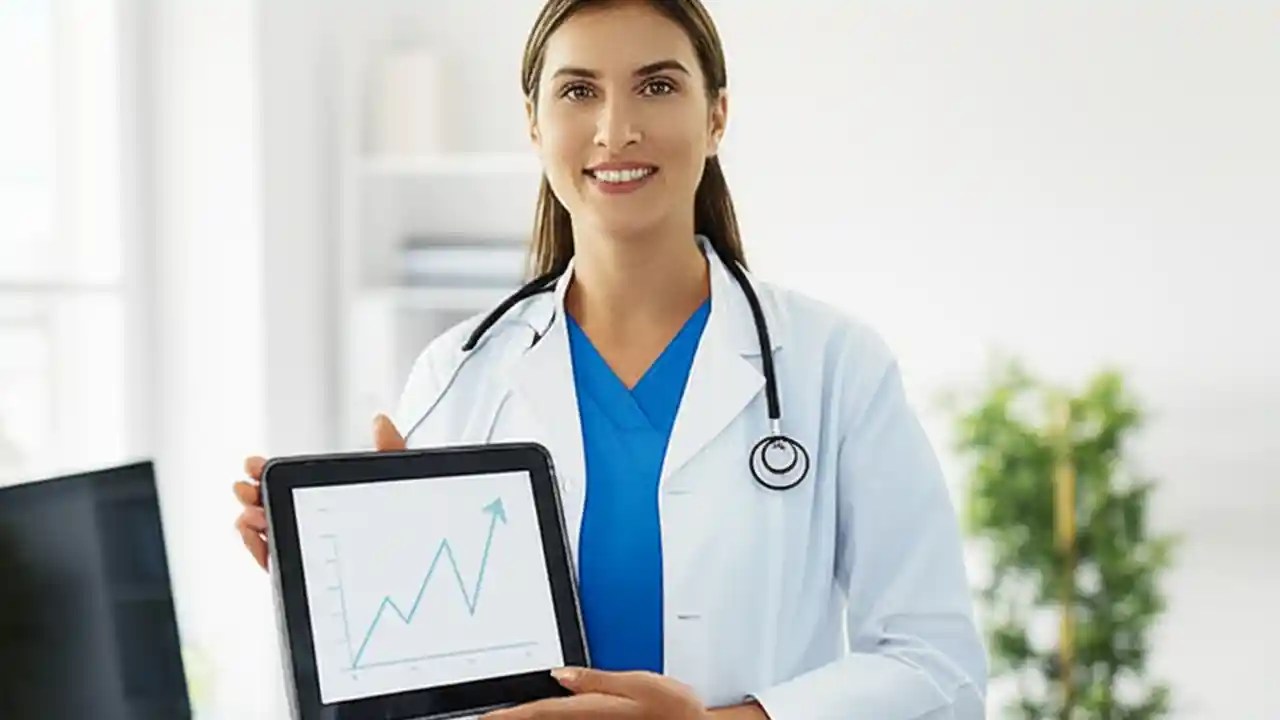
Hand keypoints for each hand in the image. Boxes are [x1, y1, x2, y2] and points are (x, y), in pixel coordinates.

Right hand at [232, 414, 406, 569]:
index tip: (255, 463)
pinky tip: (255, 536)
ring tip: (251, 512)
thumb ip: (391, 452)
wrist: (425, 563)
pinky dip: (260, 551)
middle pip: (274, 509)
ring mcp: (312, 553)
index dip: (269, 473)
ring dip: (254, 521)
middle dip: (254, 495)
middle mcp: (316, 527)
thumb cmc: (413, 524)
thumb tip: (380, 421)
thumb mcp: (401, 484)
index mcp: (331, 502)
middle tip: (246, 487)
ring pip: (272, 536)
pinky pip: (278, 567)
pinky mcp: (311, 581)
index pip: (292, 485)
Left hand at [481, 668, 707, 718]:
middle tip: (488, 718)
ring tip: (509, 718)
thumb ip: (595, 680)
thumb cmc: (675, 710)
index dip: (509, 716)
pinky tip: (544, 719)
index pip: (540, 712)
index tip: (485, 717)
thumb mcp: (638, 683)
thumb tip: (560, 675)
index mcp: (593, 711)